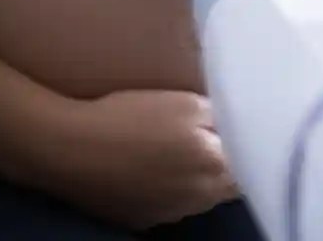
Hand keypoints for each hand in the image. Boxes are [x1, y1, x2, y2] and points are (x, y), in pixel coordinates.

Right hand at [43, 90, 237, 229]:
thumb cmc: (130, 118)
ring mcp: (171, 214)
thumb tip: (245, 124)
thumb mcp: (188, 103)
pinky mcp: (144, 221)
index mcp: (217, 168)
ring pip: (203, 198)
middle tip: (217, 139)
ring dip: (202, 179)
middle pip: (232, 185)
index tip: (248, 131)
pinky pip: (173, 206)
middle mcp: (200, 200)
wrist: (66, 147)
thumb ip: (226, 116)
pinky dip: (173, 190)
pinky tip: (157, 169)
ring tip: (184, 153)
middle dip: (231, 164)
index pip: (256, 164)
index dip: (254, 146)